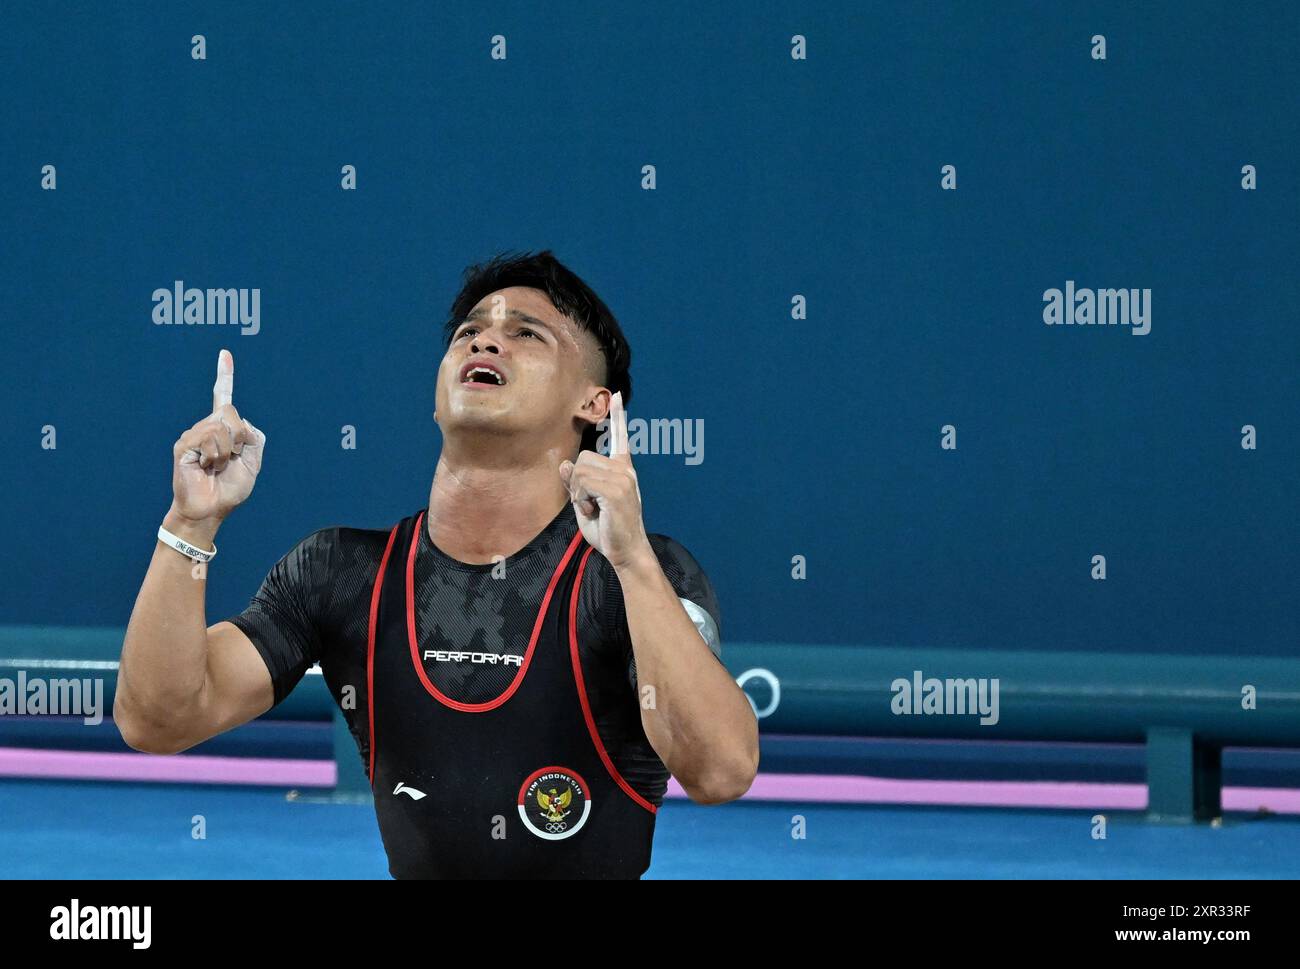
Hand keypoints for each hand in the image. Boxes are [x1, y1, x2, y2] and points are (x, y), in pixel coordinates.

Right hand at [170, 349, 266, 525]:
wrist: (212, 508)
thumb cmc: (230, 488)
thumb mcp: (253, 462)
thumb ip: (255, 438)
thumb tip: (240, 421)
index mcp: (224, 428)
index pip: (223, 397)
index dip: (224, 375)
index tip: (225, 354)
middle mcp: (206, 426)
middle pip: (231, 411)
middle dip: (239, 438)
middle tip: (230, 458)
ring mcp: (193, 434)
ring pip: (222, 427)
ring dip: (227, 451)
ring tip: (216, 466)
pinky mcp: (184, 444)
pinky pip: (209, 439)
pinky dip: (216, 456)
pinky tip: (206, 467)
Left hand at [558, 392, 651, 569]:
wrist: (627, 553)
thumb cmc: (608, 530)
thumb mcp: (586, 504)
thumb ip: (576, 483)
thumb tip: (564, 463)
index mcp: (623, 471)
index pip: (620, 438)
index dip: (618, 416)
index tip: (617, 396)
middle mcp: (625, 470)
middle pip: (583, 458)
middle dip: (577, 482)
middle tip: (591, 504)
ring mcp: (623, 478)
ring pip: (581, 470)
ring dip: (579, 493)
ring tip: (594, 509)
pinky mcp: (616, 490)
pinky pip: (583, 483)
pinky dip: (582, 499)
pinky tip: (595, 511)